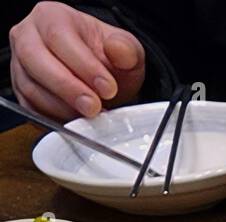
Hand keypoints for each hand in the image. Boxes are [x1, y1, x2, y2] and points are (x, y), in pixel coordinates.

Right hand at [9, 2, 145, 119]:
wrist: (100, 75)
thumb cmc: (106, 56)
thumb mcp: (125, 48)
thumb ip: (125, 49)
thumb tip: (119, 51)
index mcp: (51, 16)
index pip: (59, 37)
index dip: (83, 65)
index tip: (107, 88)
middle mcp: (28, 36)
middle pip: (36, 59)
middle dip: (67, 88)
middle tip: (93, 107)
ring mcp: (21, 65)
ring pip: (30, 86)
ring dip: (61, 107)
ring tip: (89, 116)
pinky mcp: (21, 91)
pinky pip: (31, 107)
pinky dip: (54, 118)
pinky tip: (76, 121)